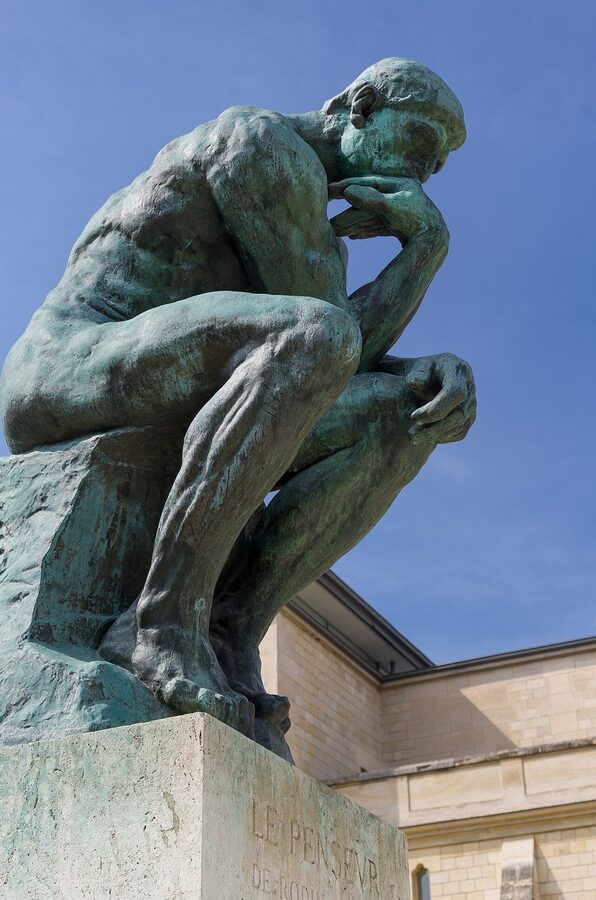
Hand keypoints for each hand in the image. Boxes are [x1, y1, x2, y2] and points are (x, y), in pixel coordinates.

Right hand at [328, 176, 447, 244]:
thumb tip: (348, 191)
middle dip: (347, 210)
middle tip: (328, 212)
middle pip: (368, 201)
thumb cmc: (414, 221)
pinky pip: (379, 227)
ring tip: (336, 230)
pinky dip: (366, 231)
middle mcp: (401, 196)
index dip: (347, 186)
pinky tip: (354, 237)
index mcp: (400, 185)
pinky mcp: (403, 228)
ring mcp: (402, 212)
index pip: (368, 183)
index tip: (329, 190)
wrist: (434, 243)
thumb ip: (370, 199)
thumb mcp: (390, 208)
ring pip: (371, 216)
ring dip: (353, 223)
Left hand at [405, 353, 475, 444]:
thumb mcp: (416, 367)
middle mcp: (469, 387)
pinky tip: (425, 437)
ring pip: (459, 427)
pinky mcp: (470, 416)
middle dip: (434, 428)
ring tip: (413, 437)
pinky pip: (460, 433)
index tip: (413, 417)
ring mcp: (472, 403)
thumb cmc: (420, 371)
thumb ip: (415, 373)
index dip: (436, 409)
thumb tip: (417, 384)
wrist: (430, 374)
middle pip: (458, 415)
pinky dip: (443, 438)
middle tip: (411, 435)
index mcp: (457, 370)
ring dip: (435, 435)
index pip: (455, 393)